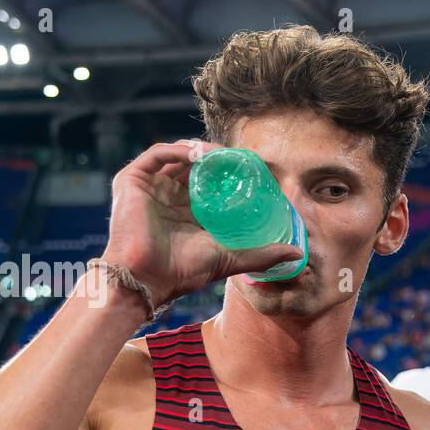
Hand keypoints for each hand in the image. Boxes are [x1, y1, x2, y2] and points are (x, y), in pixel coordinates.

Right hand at [100, 139, 304, 307]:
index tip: (252, 168)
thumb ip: (262, 254)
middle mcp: (168, 195)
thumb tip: (297, 254)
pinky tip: (200, 155)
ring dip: (202, 150)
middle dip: (218, 158)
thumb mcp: (231, 258)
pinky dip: (179, 150)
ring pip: (179, 155)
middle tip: (239, 158)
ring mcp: (151, 187)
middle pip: (196, 165)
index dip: (231, 173)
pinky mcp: (132, 180)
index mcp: (187, 211)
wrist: (148, 279)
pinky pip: (158, 154)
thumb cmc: (184, 272)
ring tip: (223, 154)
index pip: (211, 182)